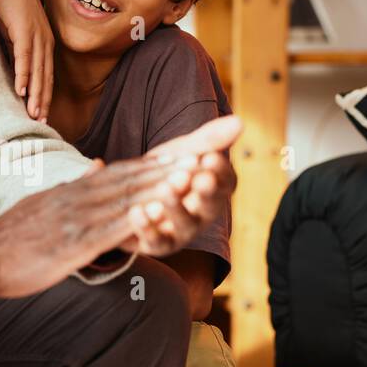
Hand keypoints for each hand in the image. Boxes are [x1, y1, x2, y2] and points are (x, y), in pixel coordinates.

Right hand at [0, 0, 53, 121]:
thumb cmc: (9, 0)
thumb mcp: (14, 29)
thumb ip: (16, 48)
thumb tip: (14, 68)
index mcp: (45, 41)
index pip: (47, 74)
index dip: (45, 96)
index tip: (42, 115)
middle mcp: (45, 40)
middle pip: (46, 77)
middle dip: (44, 102)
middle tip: (42, 124)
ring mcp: (36, 35)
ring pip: (38, 71)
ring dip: (36, 95)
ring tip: (34, 115)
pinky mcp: (23, 29)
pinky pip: (24, 57)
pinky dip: (23, 75)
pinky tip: (20, 91)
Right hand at [0, 115, 240, 297]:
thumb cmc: (17, 235)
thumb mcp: (52, 201)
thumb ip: (79, 184)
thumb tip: (98, 166)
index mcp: (90, 186)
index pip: (147, 160)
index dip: (186, 143)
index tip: (221, 130)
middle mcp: (91, 193)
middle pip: (153, 166)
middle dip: (196, 147)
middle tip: (233, 128)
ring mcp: (84, 216)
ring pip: (137, 193)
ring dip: (174, 177)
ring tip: (210, 160)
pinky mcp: (75, 243)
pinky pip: (112, 230)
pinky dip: (139, 217)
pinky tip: (162, 210)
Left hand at [118, 116, 240, 257]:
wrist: (127, 195)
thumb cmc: (163, 172)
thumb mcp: (182, 151)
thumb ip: (208, 139)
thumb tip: (239, 121)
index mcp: (213, 190)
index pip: (226, 182)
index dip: (220, 171)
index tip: (209, 157)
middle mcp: (202, 214)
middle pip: (210, 207)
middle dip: (206, 192)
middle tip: (198, 178)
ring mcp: (180, 232)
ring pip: (184, 225)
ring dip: (176, 207)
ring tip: (164, 188)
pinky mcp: (157, 244)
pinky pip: (155, 242)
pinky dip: (146, 228)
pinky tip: (136, 211)